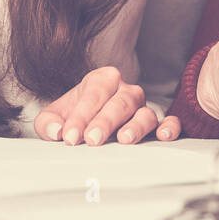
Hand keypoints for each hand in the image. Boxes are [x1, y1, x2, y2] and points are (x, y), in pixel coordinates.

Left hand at [33, 66, 177, 145]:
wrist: (89, 123)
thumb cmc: (74, 118)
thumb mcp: (55, 117)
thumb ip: (48, 123)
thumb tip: (56, 131)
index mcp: (102, 79)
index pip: (94, 93)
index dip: (81, 115)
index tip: (69, 136)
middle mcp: (126, 90)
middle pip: (120, 102)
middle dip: (105, 121)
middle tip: (92, 140)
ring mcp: (143, 107)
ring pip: (144, 113)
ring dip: (135, 126)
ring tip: (125, 140)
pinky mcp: (157, 124)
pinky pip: (170, 122)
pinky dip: (170, 127)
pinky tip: (164, 136)